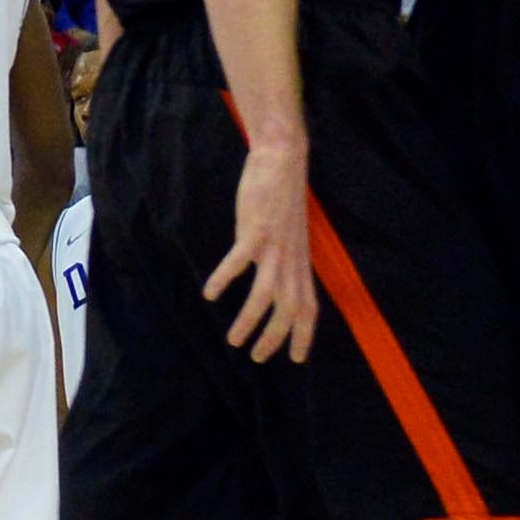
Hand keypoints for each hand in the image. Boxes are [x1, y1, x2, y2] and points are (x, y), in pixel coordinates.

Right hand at [205, 140, 317, 362]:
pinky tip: (210, 294)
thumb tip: (276, 279)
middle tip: (257, 358)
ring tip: (234, 340)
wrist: (283, 161)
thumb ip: (286, 258)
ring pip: (265, 295)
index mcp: (301, 262)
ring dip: (250, 322)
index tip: (297, 359)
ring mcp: (274, 247)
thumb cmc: (282, 197)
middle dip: (274, 339)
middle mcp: (291, 260)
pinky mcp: (255, 231)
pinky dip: (224, 280)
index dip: (305, 335)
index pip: (309, 307)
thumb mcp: (292, 234)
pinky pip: (239, 262)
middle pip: (289, 310)